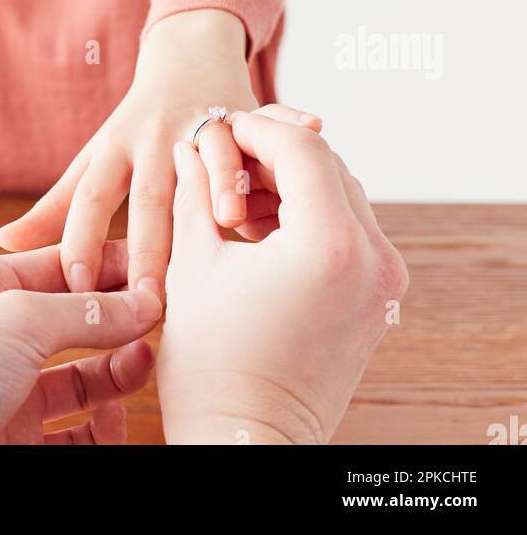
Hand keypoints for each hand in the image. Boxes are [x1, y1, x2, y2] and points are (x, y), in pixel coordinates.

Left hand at [0, 12, 267, 302]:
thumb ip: (57, 207)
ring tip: (232, 221)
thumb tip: (2, 246)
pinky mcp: (247, 109)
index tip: (74, 287)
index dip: (79, 238)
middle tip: (152, 298)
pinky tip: (313, 130)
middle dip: (153, 243)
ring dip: (222, 180)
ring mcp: (205, 120)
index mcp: (116, 149)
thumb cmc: (140, 125)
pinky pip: (268, 122)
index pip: (91, 197)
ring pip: (212, 151)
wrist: (188, 54)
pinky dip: (290, 124)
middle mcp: (158, 137)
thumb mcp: (98, 159)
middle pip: (152, 192)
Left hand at [0, 240, 159, 445]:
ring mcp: (6, 391)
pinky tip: (114, 417)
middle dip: (120, 323)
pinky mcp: (14, 440)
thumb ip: (85, 310)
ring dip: (118, 373)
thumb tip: (145, 301)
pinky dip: (101, 425)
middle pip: (77, 323)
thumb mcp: (16, 320)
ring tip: (143, 366)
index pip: (62, 267)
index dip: (110, 269)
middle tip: (163, 324)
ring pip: (81, 378)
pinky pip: (74, 431)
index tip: (159, 275)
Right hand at [157, 105, 410, 444]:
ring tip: (236, 198)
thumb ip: (194, 193)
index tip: (220, 127)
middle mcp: (372, 256)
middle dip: (273, 155)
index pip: (300, 149)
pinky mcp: (379, 299)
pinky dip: (310, 216)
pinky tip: (261, 227)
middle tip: (223, 158)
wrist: (247, 445)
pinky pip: (349, 230)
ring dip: (292, 184)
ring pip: (341, 195)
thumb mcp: (193, 265)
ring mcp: (383, 280)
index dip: (256, 129)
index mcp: (329, 243)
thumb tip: (189, 147)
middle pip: (327, 167)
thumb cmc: (211, 364)